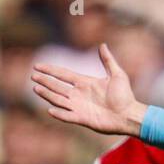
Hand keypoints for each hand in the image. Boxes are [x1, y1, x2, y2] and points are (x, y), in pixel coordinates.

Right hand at [31, 44, 146, 136]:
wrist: (130, 114)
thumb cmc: (125, 96)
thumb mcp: (117, 74)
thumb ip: (108, 60)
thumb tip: (102, 45)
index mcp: (85, 83)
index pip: (63, 75)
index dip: (51, 70)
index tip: (37, 65)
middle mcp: (79, 94)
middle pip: (57, 86)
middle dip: (45, 81)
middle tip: (33, 75)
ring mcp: (80, 107)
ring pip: (59, 100)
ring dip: (47, 95)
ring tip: (36, 88)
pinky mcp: (83, 118)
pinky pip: (68, 116)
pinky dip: (59, 113)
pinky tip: (50, 109)